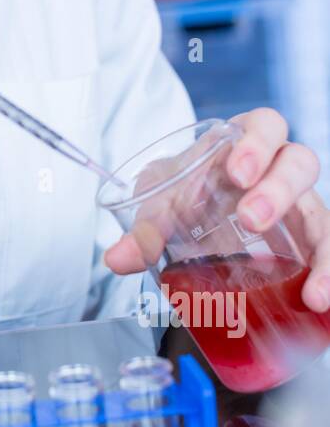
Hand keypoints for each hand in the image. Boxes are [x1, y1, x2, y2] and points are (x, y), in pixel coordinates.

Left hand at [104, 108, 329, 314]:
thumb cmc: (183, 199)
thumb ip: (144, 230)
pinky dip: (328, 276)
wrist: (195, 228)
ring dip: (320, 247)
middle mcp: (278, 171)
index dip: (256, 143)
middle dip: (278, 189)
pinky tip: (318, 301)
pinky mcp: (309, 242)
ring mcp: (299, 207)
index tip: (235, 171)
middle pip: (297, 162)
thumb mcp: (160, 207)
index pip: (263, 126)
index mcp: (242, 145)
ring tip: (308, 286)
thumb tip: (118, 258)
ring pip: (322, 212)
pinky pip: (327, 251)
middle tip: (251, 218)